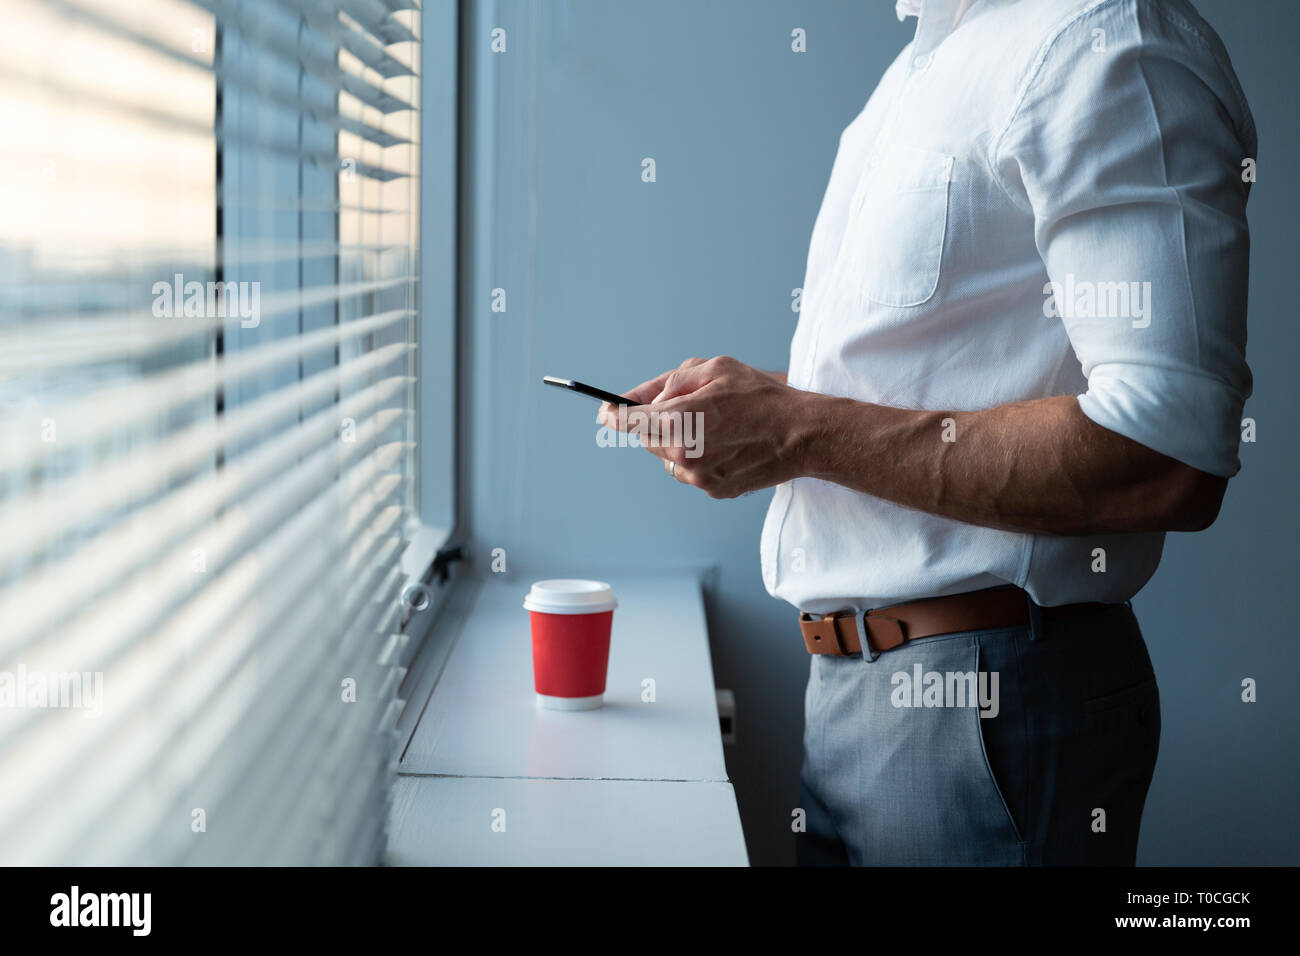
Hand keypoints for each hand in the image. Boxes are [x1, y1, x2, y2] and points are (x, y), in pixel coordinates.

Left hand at [598, 356, 815, 498]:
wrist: (801, 434)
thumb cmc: (760, 396)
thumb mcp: (714, 370)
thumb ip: (667, 383)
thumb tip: (634, 399)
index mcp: (679, 420)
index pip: (627, 421)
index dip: (613, 414)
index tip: (605, 411)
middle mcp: (682, 453)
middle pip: (646, 439)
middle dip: (658, 423)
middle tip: (688, 408)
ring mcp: (697, 476)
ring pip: (666, 458)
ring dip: (677, 443)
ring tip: (714, 427)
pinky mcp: (712, 490)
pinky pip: (689, 471)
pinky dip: (697, 458)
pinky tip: (724, 445)